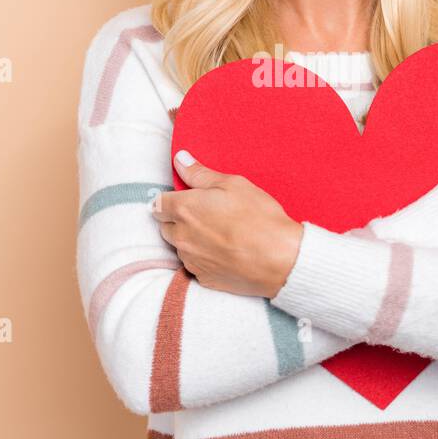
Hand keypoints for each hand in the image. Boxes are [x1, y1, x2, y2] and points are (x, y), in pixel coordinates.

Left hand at [150, 150, 303, 297]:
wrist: (280, 259)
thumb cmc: (258, 217)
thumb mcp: (233, 184)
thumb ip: (200, 173)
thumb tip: (180, 160)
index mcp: (184, 209)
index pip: (157, 204)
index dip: (170, 200)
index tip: (186, 199)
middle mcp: (180, 237)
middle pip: (166, 226)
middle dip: (179, 220)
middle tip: (207, 215)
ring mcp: (191, 260)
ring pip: (180, 247)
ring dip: (192, 240)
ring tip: (220, 234)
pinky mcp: (203, 279)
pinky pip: (195, 265)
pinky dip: (205, 258)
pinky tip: (226, 252)